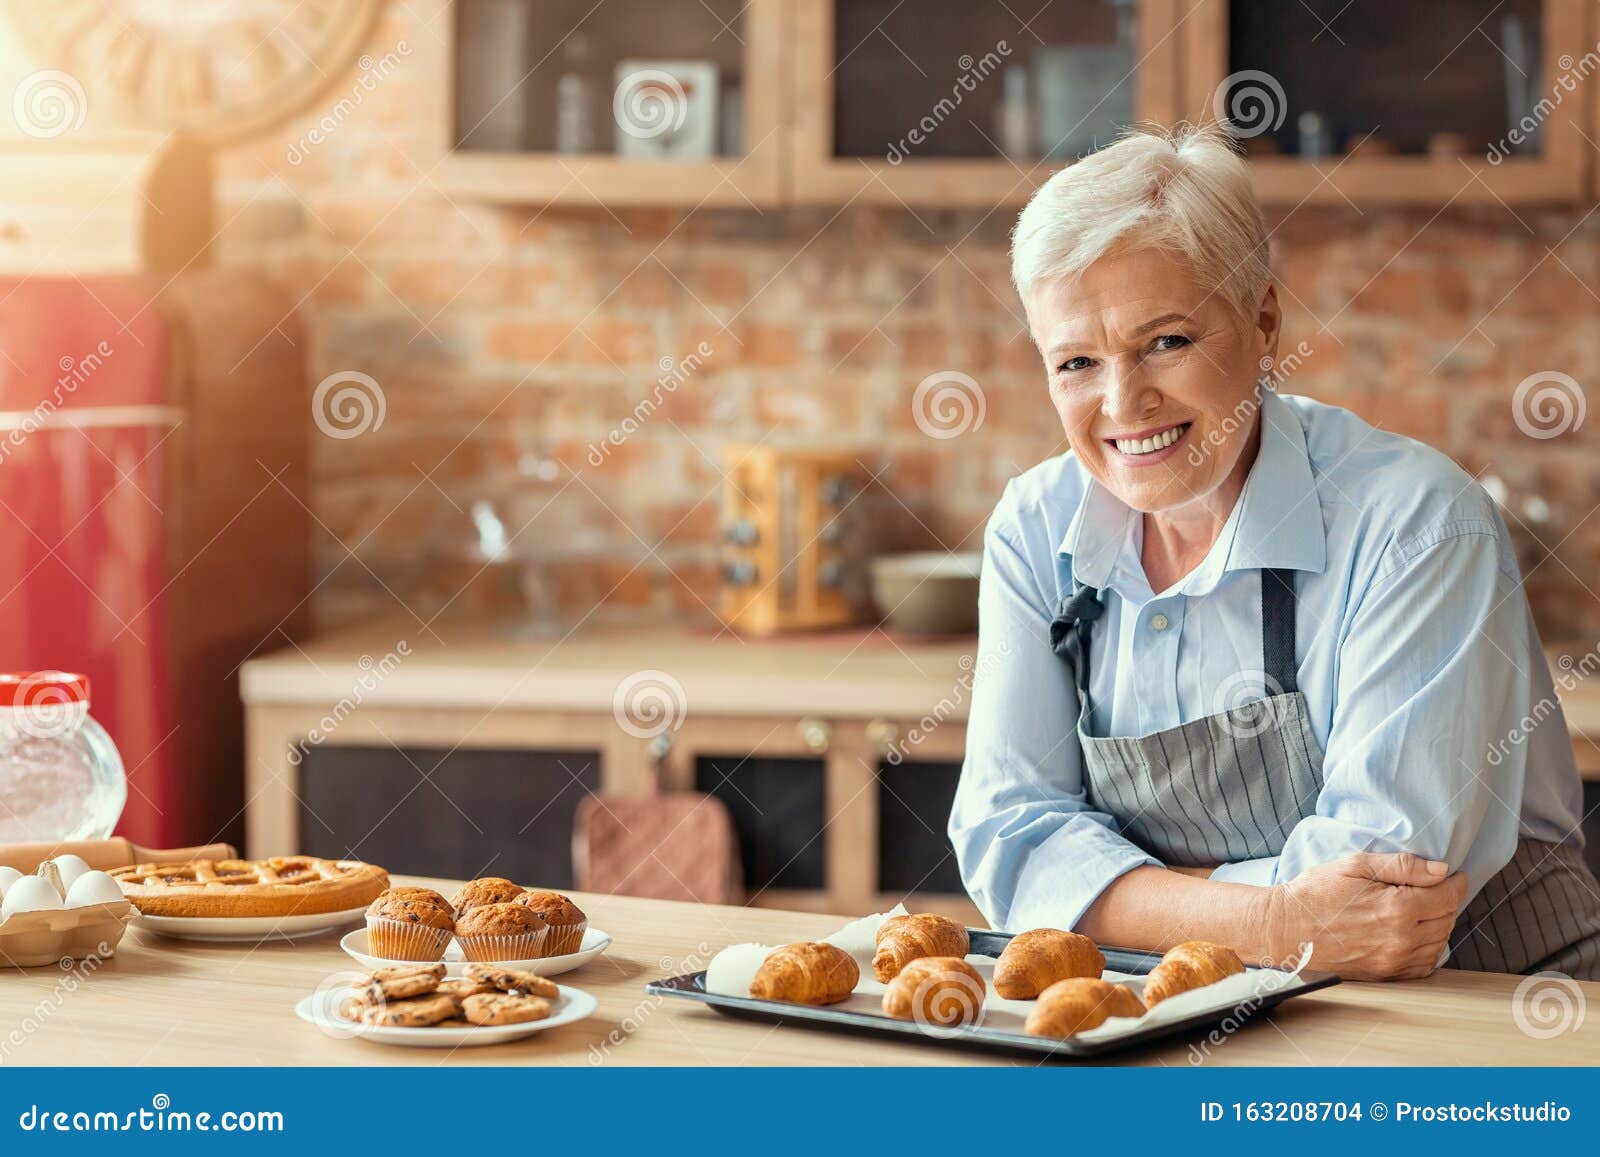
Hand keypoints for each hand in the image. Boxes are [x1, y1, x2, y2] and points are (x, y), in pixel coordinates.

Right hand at [1263, 853, 1467, 980]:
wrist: (1285, 929)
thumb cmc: (1315, 894)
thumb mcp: (1354, 866)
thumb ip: (1402, 865)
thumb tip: (1441, 870)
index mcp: (1398, 908)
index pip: (1448, 896)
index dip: (1454, 882)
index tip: (1450, 875)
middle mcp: (1402, 939)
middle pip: (1448, 919)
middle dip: (1445, 901)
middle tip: (1430, 888)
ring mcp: (1394, 961)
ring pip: (1440, 942)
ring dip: (1438, 924)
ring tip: (1420, 909)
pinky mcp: (1386, 975)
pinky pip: (1424, 964)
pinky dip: (1427, 948)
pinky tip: (1412, 934)